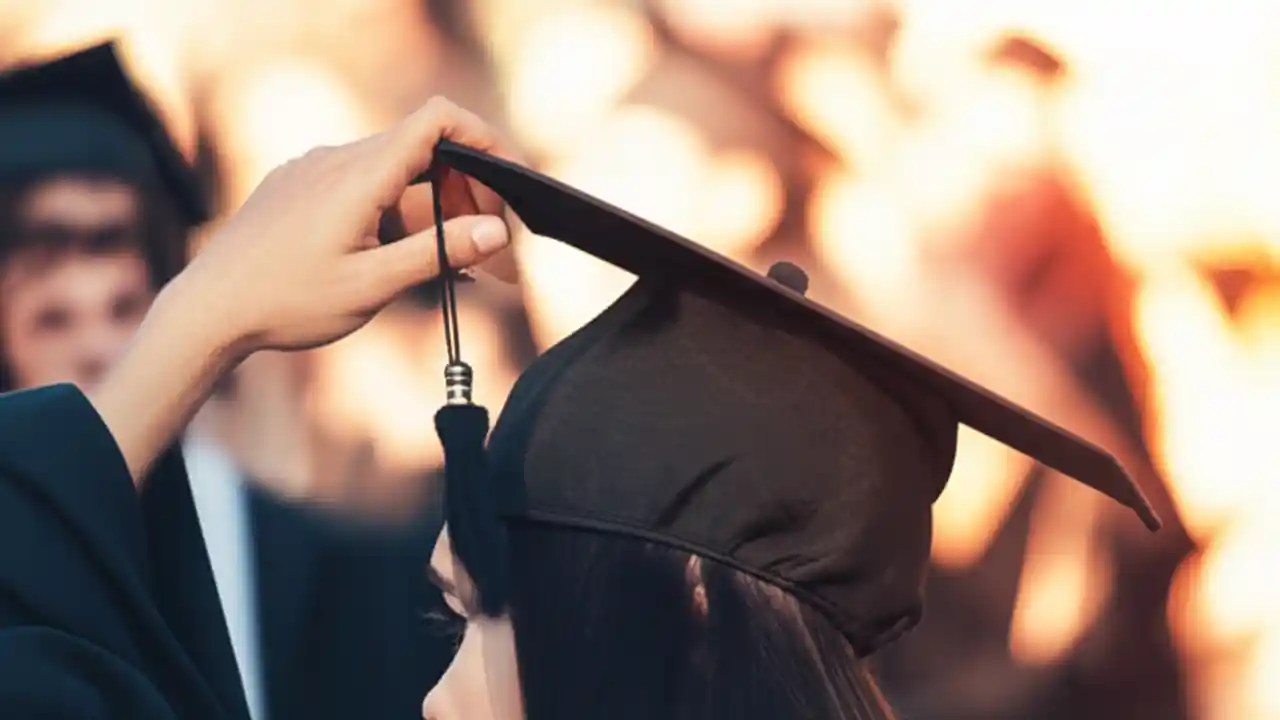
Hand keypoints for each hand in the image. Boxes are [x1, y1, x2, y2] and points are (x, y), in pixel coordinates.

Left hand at [172, 96, 515, 357]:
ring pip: (394, 172)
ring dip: (432, 208)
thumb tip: (496, 230)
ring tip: (450, 267)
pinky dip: (395, 213)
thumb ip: (437, 252)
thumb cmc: (286, 301)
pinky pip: (361, 186)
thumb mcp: (373, 286)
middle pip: (424, 151)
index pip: (438, 120)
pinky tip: (400, 258)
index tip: (511, 177)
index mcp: (360, 175)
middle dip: (467, 192)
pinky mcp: (298, 188)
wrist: (208, 310)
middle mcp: (337, 160)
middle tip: (490, 250)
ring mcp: (313, 170)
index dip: (484, 138)